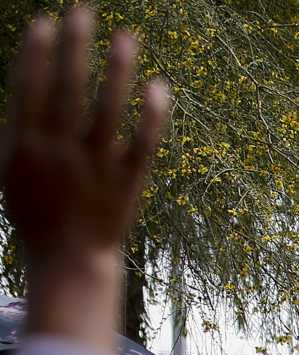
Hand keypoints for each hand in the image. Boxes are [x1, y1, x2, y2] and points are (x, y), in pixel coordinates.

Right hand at [2, 10, 171, 347]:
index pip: (30, 90)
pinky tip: (159, 86)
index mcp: (25, 146)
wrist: (69, 262)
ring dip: (116, 70)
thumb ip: (22, 129)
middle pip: (68, 90)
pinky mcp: (128, 184)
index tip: (46, 21)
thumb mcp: (13, 170)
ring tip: (126, 35)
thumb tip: (29, 83)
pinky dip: (152, 116)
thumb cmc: (38, 211)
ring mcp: (96, 167)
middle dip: (75, 47)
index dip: (38, 54)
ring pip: (107, 111)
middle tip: (84, 10)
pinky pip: (143, 144)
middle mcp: (60, 152)